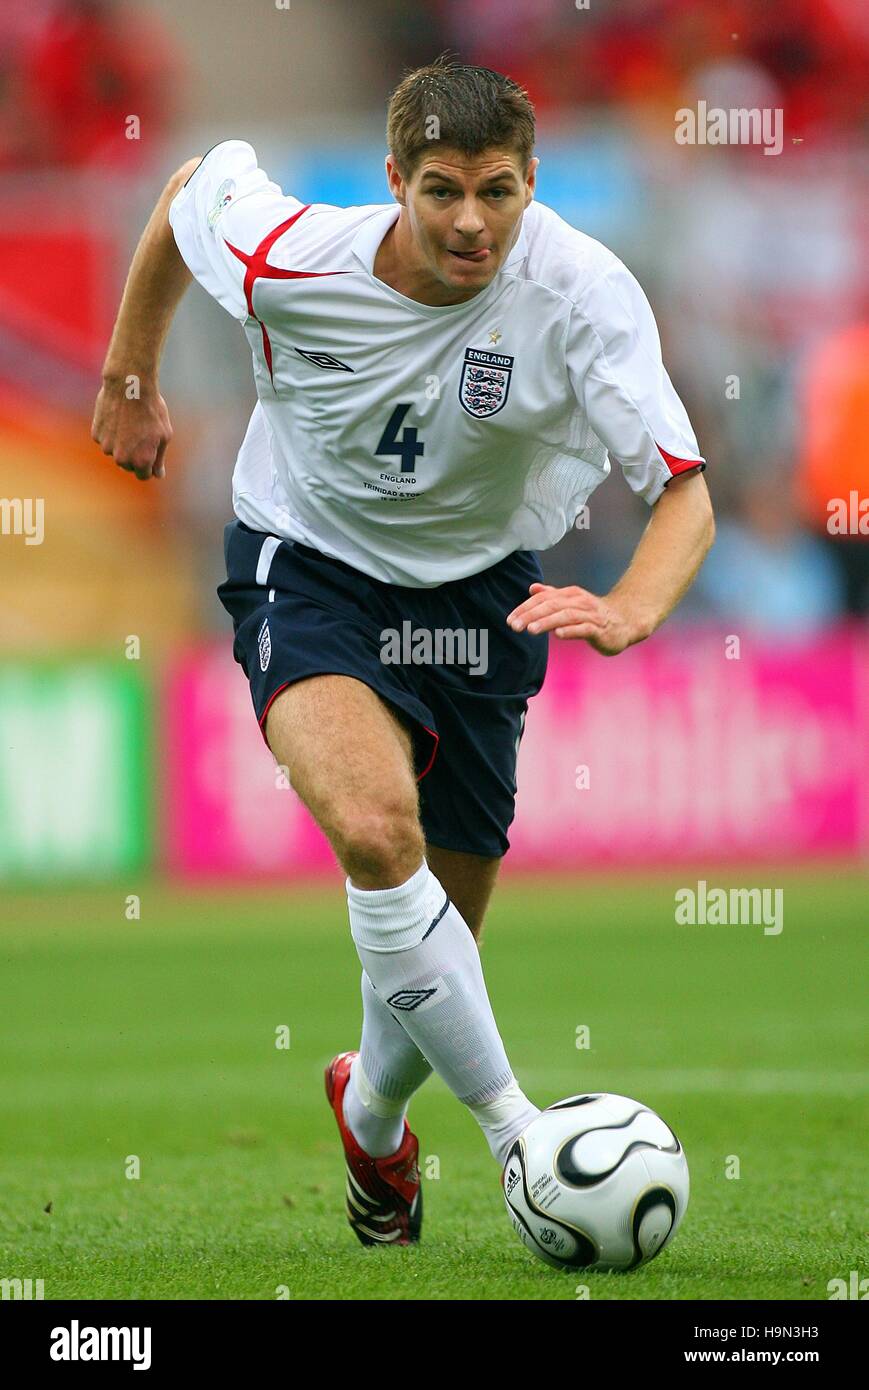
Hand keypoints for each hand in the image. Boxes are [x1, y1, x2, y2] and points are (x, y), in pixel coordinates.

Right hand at [91, 377, 172, 480]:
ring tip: (130, 423)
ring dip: (122, 444)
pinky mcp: (96, 435)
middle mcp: (122, 458)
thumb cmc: (152, 410)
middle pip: (129, 466)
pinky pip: (105, 440)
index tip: (151, 453)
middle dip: (135, 456)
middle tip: (141, 434)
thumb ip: (159, 458)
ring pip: (116, 452)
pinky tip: (118, 418)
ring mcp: (107, 447)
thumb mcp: (164, 434)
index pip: (143, 476)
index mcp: (141, 461)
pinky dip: (111, 433)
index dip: (149, 466)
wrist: (129, 386)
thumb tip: (158, 475)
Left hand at [506, 582, 645, 654]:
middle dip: (531, 615)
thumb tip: (532, 588)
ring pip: (565, 616)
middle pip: (552, 606)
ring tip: (530, 630)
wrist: (626, 621)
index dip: (525, 608)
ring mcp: (590, 615)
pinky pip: (584, 629)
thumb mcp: (572, 602)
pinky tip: (558, 635)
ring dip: (547, 622)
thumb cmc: (594, 613)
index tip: (510, 620)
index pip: (544, 599)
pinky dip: (571, 630)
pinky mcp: (600, 629)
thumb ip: (552, 595)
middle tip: (514, 626)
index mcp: (570, 595)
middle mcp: (579, 602)